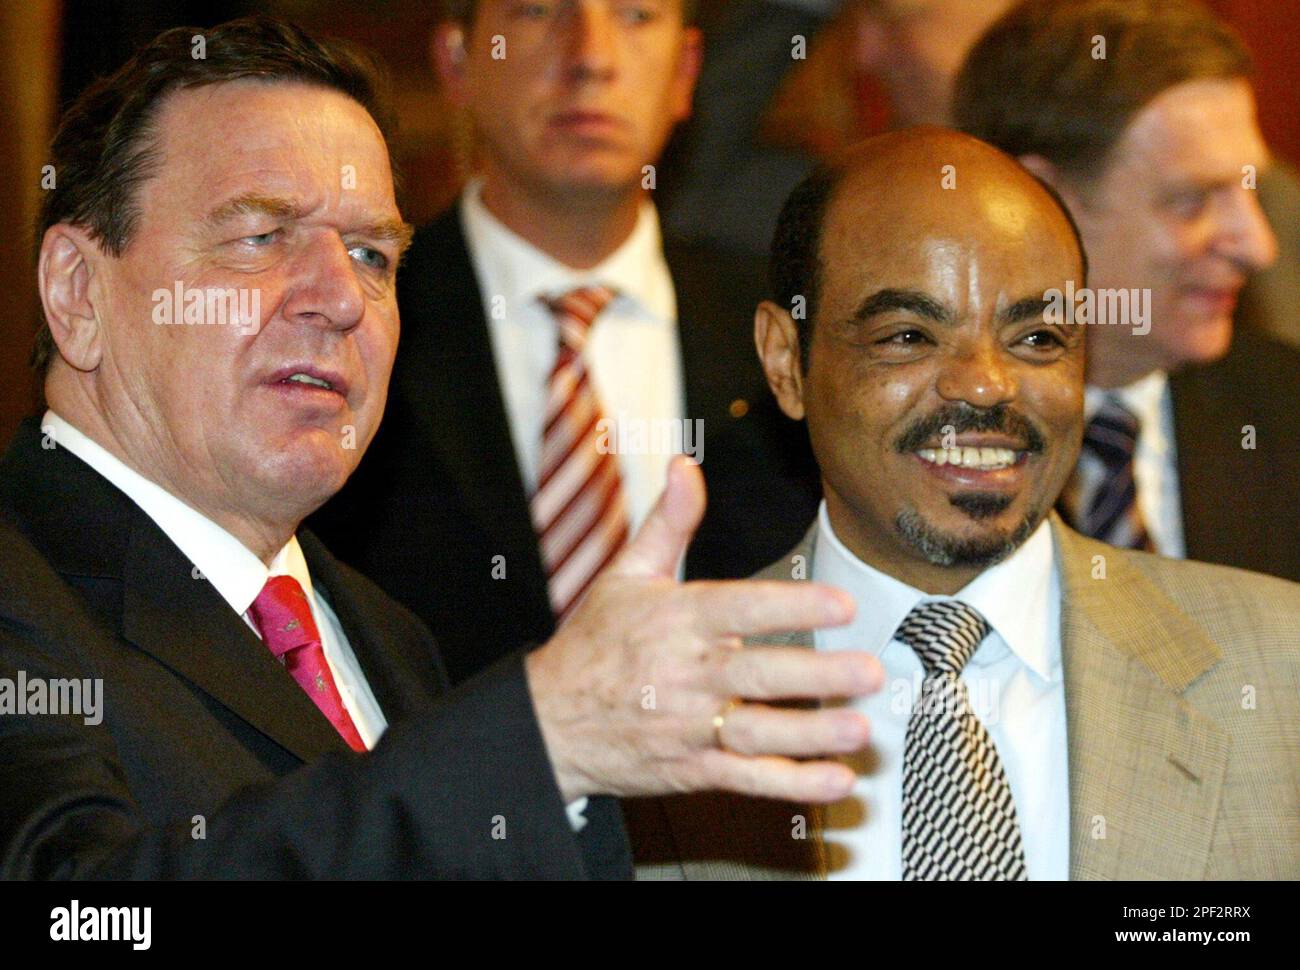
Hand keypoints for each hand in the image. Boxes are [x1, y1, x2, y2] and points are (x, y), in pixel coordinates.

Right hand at [526, 456, 880, 803]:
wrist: (548, 722)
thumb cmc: (592, 644)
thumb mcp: (625, 575)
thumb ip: (667, 523)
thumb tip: (685, 467)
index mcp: (676, 620)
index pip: (740, 608)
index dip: (792, 607)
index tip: (840, 605)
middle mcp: (685, 674)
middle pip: (757, 674)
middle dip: (817, 674)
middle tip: (869, 671)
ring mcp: (688, 725)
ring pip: (757, 731)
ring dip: (812, 733)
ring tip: (860, 728)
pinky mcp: (691, 768)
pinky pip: (746, 778)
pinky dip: (791, 782)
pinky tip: (835, 780)